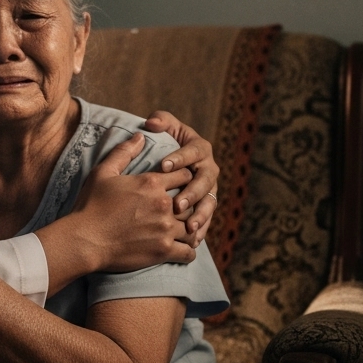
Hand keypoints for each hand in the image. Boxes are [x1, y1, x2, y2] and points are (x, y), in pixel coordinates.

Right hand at [64, 132, 196, 273]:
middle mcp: (163, 204)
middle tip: (184, 209)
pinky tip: (184, 249)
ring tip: (185, 230)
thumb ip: (124, 152)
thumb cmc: (90, 205)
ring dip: (190, 227)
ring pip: (192, 225)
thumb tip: (141, 136)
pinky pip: (188, 252)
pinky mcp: (163, 250)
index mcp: (152, 183)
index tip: (180, 185)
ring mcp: (165, 229)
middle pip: (191, 200)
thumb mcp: (103, 172)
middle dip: (189, 203)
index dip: (184, 179)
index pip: (184, 175)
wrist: (84, 240)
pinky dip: (188, 251)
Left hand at [143, 110, 217, 242]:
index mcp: (200, 148)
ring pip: (210, 203)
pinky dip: (201, 230)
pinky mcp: (206, 207)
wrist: (170, 166)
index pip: (194, 151)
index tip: (164, 165)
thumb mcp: (163, 128)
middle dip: (193, 192)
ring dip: (201, 215)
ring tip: (189, 227)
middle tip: (177, 204)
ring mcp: (210, 189)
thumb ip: (160, 121)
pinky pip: (207, 219)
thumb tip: (152, 123)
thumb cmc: (163, 144)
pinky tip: (192, 241)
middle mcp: (209, 169)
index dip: (180, 157)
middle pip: (206, 180)